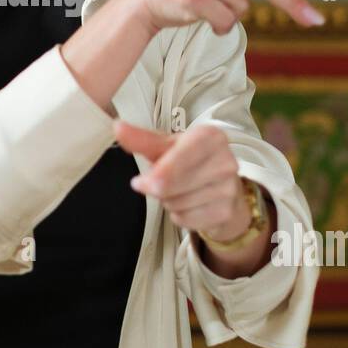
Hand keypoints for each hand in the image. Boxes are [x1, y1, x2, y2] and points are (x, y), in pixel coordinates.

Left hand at [112, 120, 253, 242]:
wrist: (224, 186)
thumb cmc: (191, 160)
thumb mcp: (167, 146)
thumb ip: (142, 139)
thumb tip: (118, 127)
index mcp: (210, 137)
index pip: (179, 158)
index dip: (156, 174)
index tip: (139, 181)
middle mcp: (225, 160)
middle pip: (172, 186)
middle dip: (158, 188)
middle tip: (159, 182)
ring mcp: (229, 188)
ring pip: (176, 204)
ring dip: (168, 201)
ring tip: (180, 190)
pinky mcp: (226, 212)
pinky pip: (186, 219)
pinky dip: (179, 215)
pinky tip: (189, 203)